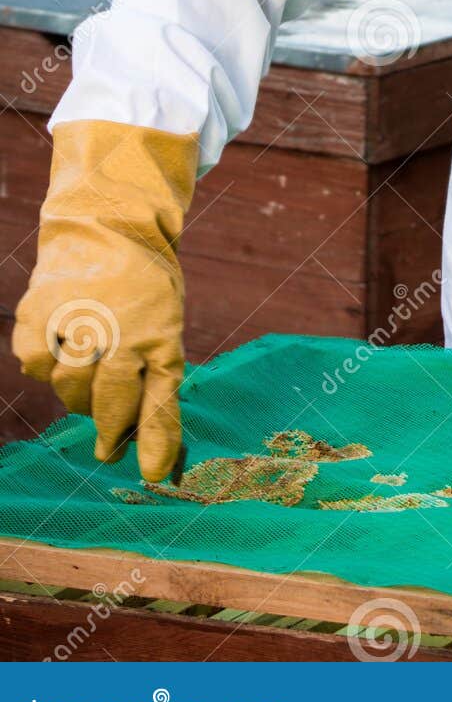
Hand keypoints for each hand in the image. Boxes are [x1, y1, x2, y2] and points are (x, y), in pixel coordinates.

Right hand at [13, 122, 196, 482]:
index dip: (153, 439)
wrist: (112, 225)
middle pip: (105, 401)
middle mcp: (115, 328)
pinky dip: (47, 365)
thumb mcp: (166, 334)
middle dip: (109, 426)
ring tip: (92, 372)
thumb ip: (158, 396)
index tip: (153, 476)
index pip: (153, 398)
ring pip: (68, 387)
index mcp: (156, 333)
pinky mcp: (39, 311)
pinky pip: (36, 364)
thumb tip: (157, 468)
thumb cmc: (146, 291)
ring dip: (79, 393)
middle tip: (109, 440)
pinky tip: (63, 347)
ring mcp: (74, 319)